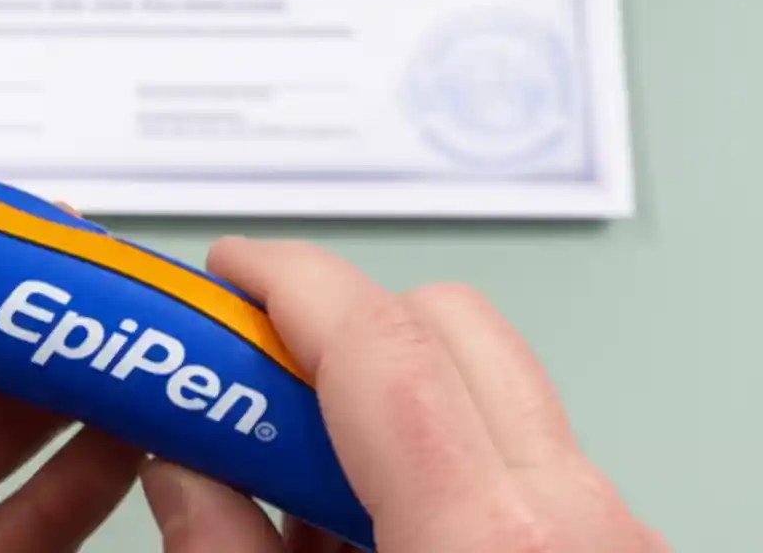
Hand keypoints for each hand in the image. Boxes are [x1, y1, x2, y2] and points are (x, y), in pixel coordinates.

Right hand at [142, 238, 667, 552]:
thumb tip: (183, 475)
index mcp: (483, 542)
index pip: (382, 344)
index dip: (290, 280)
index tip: (229, 269)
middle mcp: (568, 518)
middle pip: (447, 327)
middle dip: (335, 323)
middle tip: (253, 372)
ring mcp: (604, 529)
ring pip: (486, 385)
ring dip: (382, 396)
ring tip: (301, 480)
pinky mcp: (611, 546)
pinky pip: (518, 455)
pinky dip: (434, 458)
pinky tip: (367, 529)